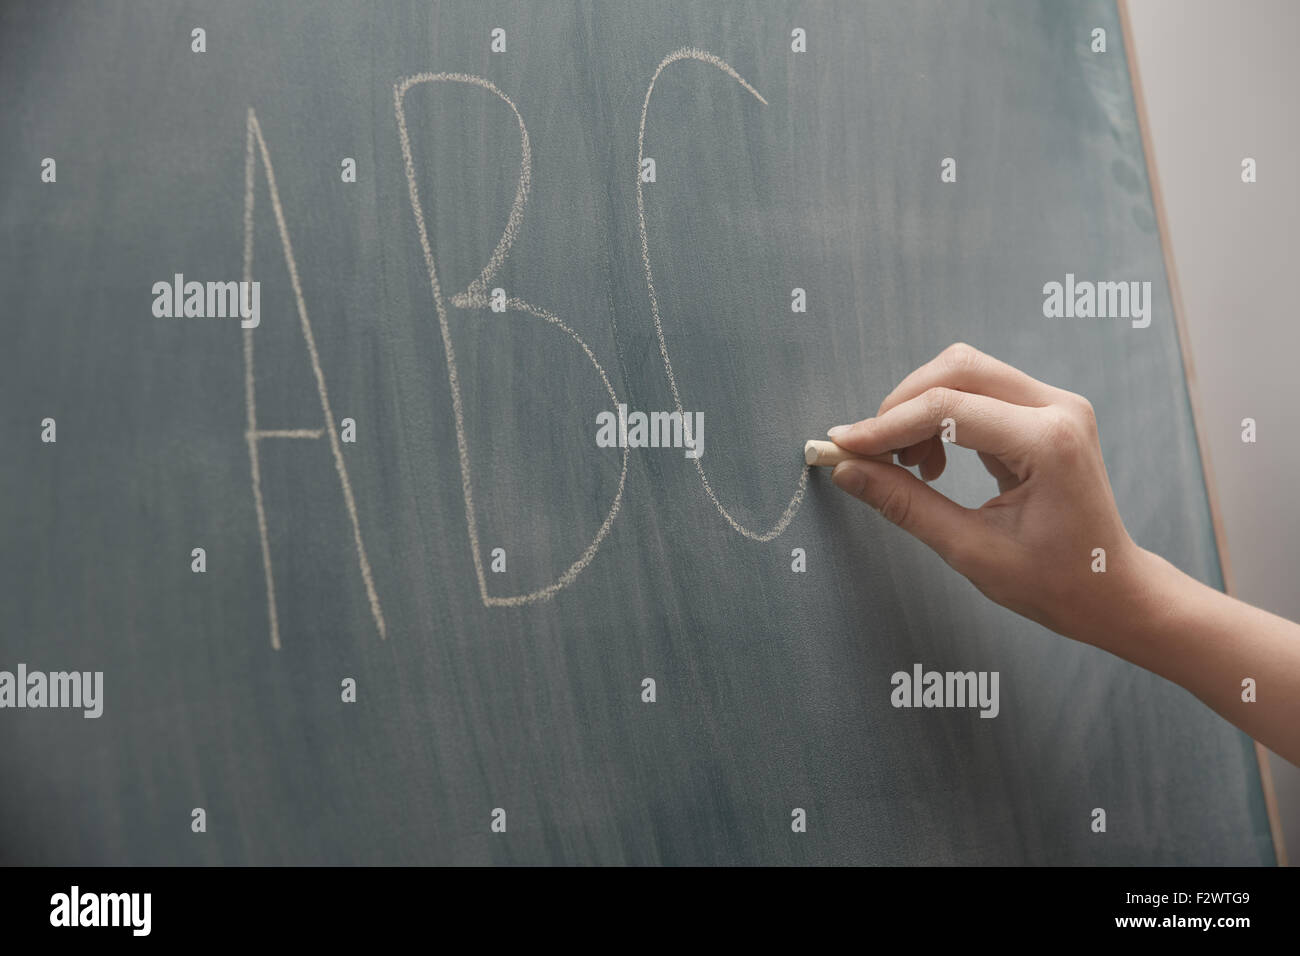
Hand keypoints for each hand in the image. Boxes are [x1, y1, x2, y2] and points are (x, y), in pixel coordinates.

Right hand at [826, 342, 1146, 646]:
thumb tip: (848, 470)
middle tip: (869, 452)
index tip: (842, 446)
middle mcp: (1058, 408)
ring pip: (966, 372)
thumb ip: (906, 505)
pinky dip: (941, 416)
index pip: (947, 407)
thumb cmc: (1056, 581)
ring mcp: (1056, 404)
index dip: (886, 426)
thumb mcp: (971, 551)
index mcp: (1048, 442)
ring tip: (907, 466)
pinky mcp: (1046, 411)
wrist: (1111, 589)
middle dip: (901, 405)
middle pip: (958, 368)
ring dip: (920, 408)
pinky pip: (980, 390)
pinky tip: (932, 462)